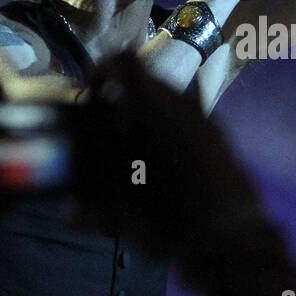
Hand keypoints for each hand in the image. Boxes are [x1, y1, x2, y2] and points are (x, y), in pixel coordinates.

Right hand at [66, 50, 268, 269]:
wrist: (227, 235)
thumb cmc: (164, 215)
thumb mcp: (120, 214)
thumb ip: (91, 209)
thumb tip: (69, 210)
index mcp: (149, 104)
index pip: (122, 61)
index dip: (101, 70)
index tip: (90, 92)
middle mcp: (180, 101)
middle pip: (147, 82)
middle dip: (124, 98)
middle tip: (109, 123)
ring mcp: (206, 117)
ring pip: (170, 101)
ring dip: (150, 115)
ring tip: (137, 145)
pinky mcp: (223, 137)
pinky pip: (191, 120)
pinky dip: (174, 131)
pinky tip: (168, 161)